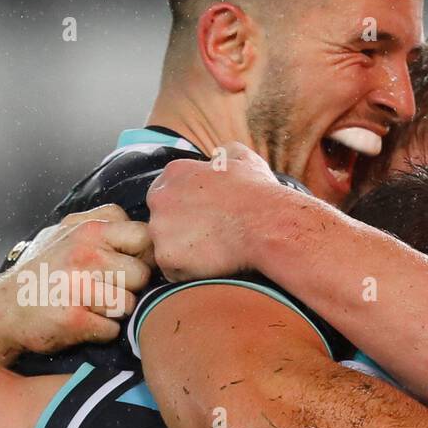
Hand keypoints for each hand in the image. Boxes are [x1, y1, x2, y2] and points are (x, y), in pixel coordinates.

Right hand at [0, 204, 152, 358]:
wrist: (2, 311)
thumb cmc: (40, 271)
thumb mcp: (65, 232)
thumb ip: (102, 222)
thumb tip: (147, 230)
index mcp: (88, 228)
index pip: (144, 236)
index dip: (139, 255)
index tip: (121, 265)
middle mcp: (85, 253)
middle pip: (141, 274)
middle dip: (128, 286)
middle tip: (102, 290)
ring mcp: (78, 287)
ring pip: (129, 304)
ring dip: (114, 311)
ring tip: (89, 305)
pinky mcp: (74, 319)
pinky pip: (112, 329)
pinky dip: (101, 331)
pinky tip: (81, 321)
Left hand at [146, 141, 280, 281]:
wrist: (267, 225)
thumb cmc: (259, 194)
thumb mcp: (242, 159)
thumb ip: (222, 154)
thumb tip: (217, 157)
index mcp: (174, 173)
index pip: (166, 194)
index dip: (186, 209)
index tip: (204, 218)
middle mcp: (160, 198)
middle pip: (161, 221)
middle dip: (180, 231)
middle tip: (210, 237)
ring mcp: (160, 228)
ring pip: (165, 247)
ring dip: (184, 253)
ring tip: (214, 252)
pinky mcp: (166, 256)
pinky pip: (172, 271)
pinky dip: (188, 273)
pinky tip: (211, 265)